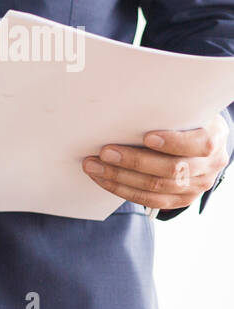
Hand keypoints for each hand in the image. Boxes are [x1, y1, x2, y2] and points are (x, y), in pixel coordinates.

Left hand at [81, 112, 230, 211]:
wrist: (199, 145)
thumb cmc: (184, 123)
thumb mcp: (185, 113)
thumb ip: (168, 114)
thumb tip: (127, 107)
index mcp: (214, 139)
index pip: (198, 144)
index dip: (173, 142)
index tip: (147, 137)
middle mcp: (209, 166)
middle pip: (171, 169)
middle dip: (133, 161)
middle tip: (105, 152)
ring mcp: (196, 186)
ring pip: (155, 187)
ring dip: (119, 177)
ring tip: (94, 166)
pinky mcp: (180, 200)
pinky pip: (148, 200)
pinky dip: (121, 189)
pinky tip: (102, 179)